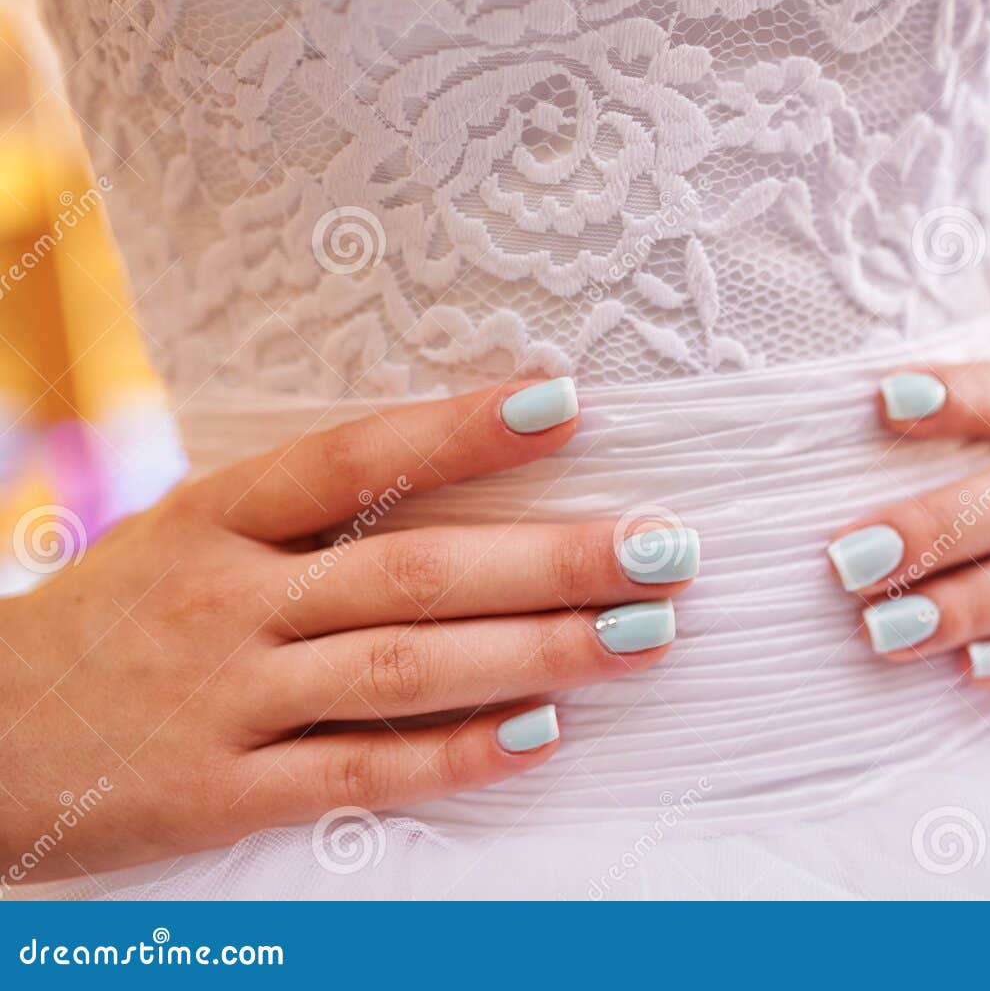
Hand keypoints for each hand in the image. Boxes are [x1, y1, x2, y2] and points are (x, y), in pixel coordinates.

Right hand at [0, 378, 694, 883]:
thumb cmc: (120, 618)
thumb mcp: (190, 534)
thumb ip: (310, 516)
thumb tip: (465, 472)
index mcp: (219, 515)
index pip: (357, 457)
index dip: (463, 429)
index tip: (568, 401)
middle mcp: (227, 599)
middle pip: (415, 570)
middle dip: (551, 558)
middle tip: (665, 547)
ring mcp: (226, 698)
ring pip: (405, 670)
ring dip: (537, 651)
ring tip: (643, 634)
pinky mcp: (222, 792)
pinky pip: (359, 772)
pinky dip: (457, 755)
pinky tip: (543, 734)